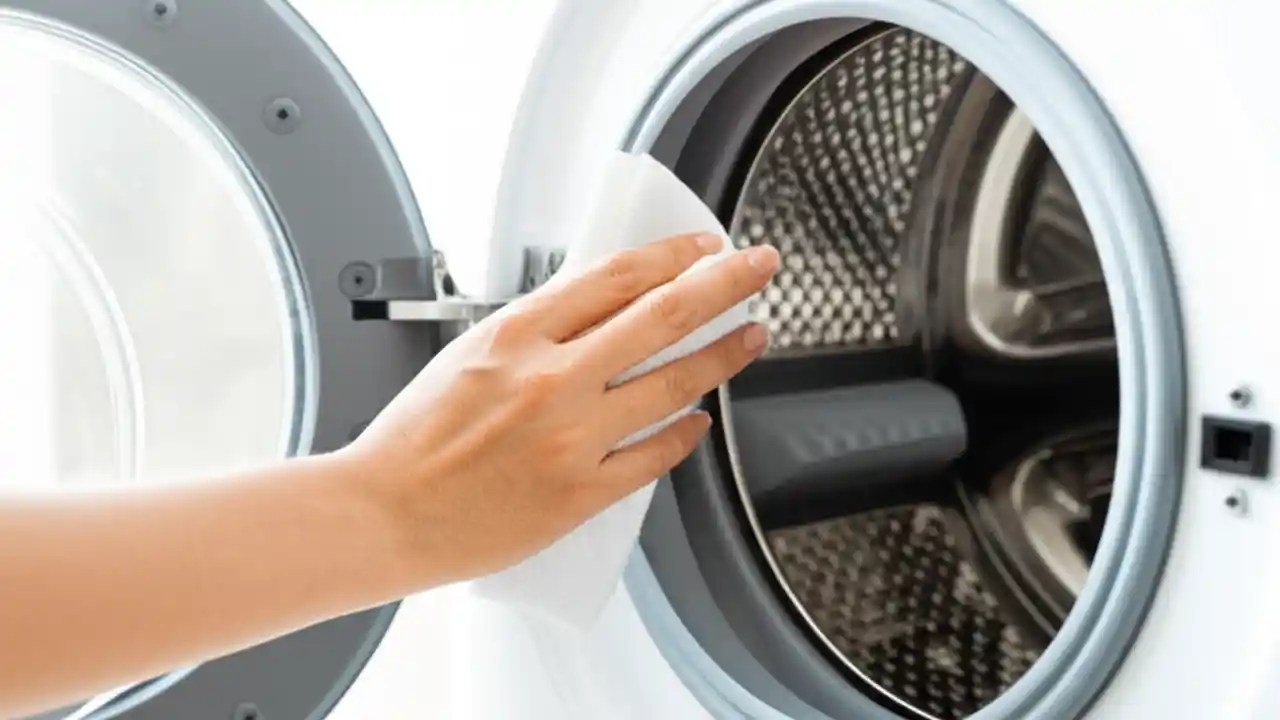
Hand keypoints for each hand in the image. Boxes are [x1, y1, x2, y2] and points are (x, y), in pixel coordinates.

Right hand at [343, 232, 778, 586]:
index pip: (617, 277)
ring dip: (723, 357)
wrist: (384, 513)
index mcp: (517, 334)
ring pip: (674, 386)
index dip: (673, 256)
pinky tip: (700, 420)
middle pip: (663, 316)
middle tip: (760, 267)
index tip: (705, 247)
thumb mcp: (470, 352)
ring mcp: (570, 439)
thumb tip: (607, 304)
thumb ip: (539, 328)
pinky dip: (685, 434)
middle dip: (726, 284)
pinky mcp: (578, 494)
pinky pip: (653, 457)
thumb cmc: (415, 438)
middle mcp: (551, 380)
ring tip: (751, 339)